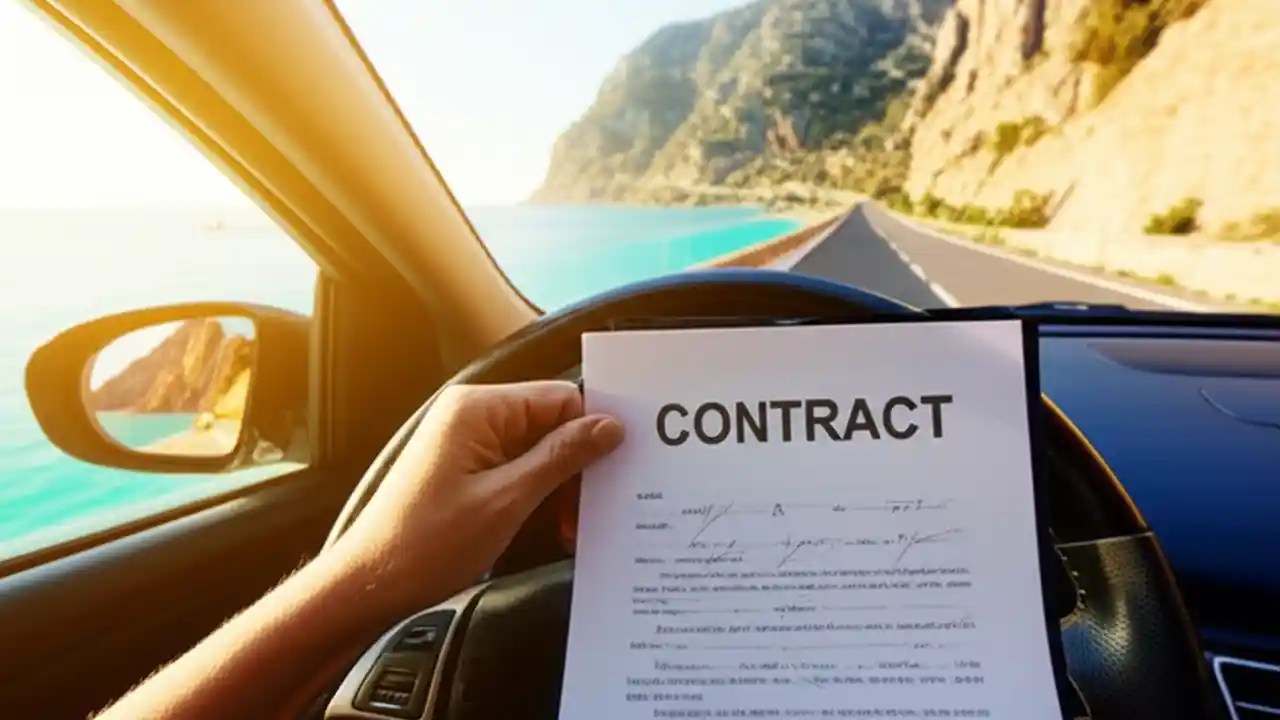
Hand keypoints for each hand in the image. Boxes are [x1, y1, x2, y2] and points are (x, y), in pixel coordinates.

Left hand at [328, 380, 624, 617]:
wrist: (369, 584)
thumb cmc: (423, 544)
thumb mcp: (507, 500)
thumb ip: (561, 458)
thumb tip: (608, 427)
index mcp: (478, 409)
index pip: (560, 398)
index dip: (591, 433)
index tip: (612, 469)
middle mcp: (471, 415)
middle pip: (551, 424)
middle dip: (575, 468)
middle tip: (586, 512)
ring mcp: (466, 442)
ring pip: (538, 451)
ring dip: (558, 489)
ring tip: (566, 529)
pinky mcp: (464, 468)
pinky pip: (516, 469)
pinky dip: (537, 497)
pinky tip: (548, 527)